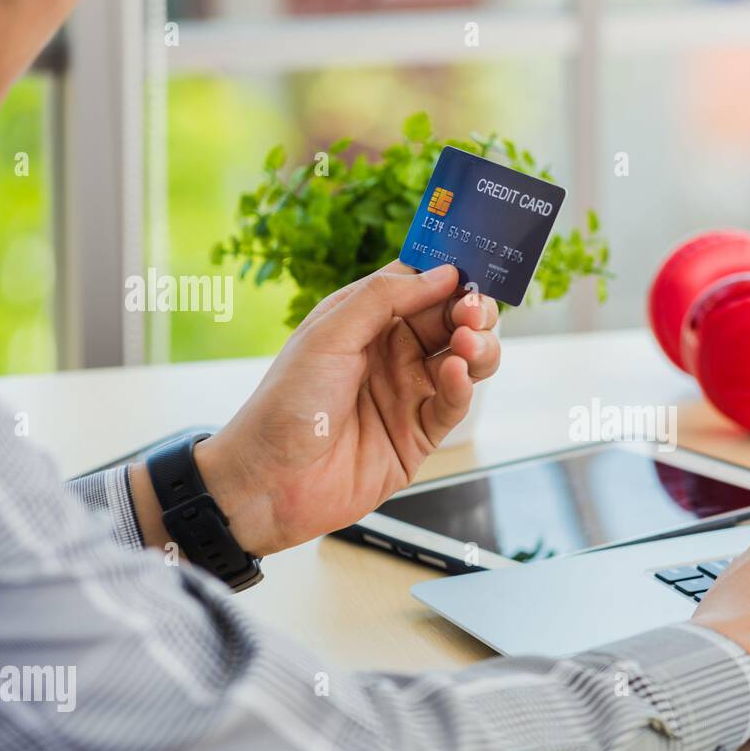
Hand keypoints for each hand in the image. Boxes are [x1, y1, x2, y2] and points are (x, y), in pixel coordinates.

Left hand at [132, 261, 499, 556]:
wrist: (271, 481)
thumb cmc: (285, 404)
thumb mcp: (329, 334)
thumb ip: (385, 297)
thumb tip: (441, 273)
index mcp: (365, 320)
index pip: (421, 285)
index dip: (448, 274)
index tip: (471, 269)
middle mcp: (391, 353)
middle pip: (450, 321)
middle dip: (471, 311)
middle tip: (474, 312)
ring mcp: (408, 392)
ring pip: (464, 360)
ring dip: (477, 347)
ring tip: (468, 345)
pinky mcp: (420, 433)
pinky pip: (454, 403)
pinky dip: (463, 387)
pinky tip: (455, 375)